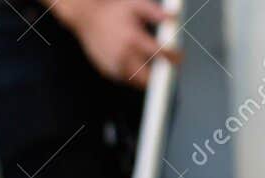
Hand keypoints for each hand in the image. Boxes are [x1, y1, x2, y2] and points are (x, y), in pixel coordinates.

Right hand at [50, 0, 181, 89]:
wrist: (86, 18)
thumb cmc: (112, 11)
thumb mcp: (136, 5)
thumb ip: (156, 13)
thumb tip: (174, 17)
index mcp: (134, 39)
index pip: (160, 55)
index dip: (173, 58)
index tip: (178, 58)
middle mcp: (124, 56)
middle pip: (149, 78)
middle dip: (160, 76)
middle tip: (165, 67)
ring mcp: (114, 66)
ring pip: (137, 82)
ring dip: (146, 77)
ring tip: (147, 63)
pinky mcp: (108, 72)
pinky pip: (125, 79)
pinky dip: (132, 75)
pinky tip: (132, 62)